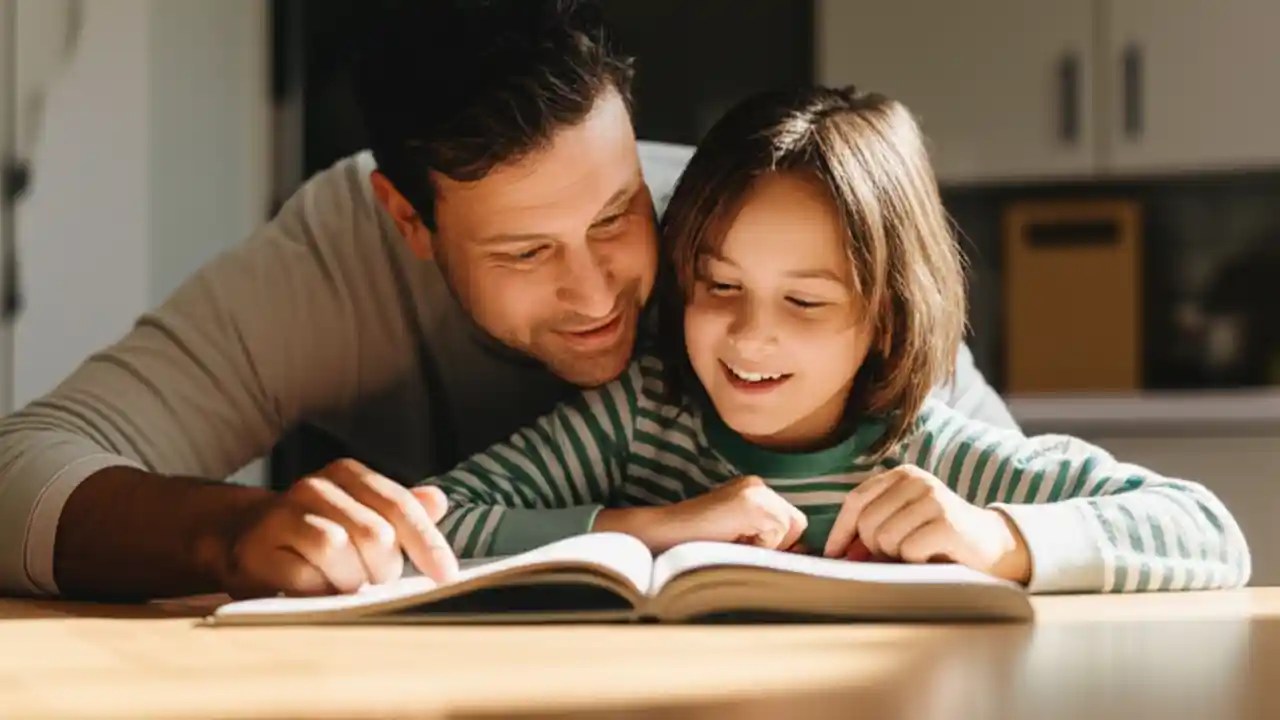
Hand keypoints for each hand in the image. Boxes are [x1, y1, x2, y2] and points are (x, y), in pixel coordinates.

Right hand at [221, 459, 458, 597]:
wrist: (245, 538)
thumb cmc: (318, 529)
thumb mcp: (362, 512)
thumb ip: (401, 510)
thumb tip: (438, 501)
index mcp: (348, 474)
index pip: (399, 506)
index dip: (427, 542)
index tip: (447, 575)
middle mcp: (315, 487)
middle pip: (375, 534)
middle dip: (384, 569)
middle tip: (374, 580)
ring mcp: (283, 515)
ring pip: (338, 551)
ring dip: (350, 579)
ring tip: (343, 583)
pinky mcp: (258, 550)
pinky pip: (304, 577)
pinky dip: (319, 590)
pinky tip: (315, 586)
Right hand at [649, 475, 807, 552]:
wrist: (662, 536)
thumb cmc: (698, 544)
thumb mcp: (742, 540)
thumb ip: (771, 540)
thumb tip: (807, 550)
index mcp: (756, 490)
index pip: (791, 521)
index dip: (775, 543)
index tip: (743, 545)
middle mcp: (758, 485)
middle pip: (796, 523)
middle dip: (774, 543)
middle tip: (738, 544)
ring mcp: (755, 490)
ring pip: (788, 528)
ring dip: (765, 545)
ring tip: (733, 541)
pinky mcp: (751, 501)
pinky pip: (776, 532)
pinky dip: (758, 544)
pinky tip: (731, 539)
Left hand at [822, 465, 1030, 582]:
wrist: (992, 546)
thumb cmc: (938, 538)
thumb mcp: (902, 524)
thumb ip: (871, 531)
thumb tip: (838, 554)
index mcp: (901, 475)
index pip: (855, 501)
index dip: (840, 531)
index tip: (833, 555)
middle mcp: (917, 481)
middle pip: (867, 523)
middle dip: (875, 548)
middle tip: (899, 554)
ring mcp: (934, 499)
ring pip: (885, 538)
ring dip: (897, 556)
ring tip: (919, 553)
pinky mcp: (948, 523)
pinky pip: (909, 551)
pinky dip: (916, 563)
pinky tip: (933, 558)